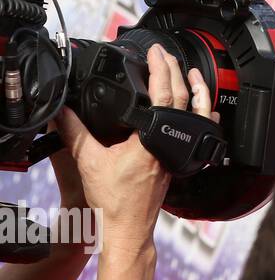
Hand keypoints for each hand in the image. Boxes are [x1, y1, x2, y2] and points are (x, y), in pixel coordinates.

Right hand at [55, 45, 215, 255]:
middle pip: (182, 97)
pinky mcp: (181, 160)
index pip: (163, 93)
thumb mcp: (88, 161)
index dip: (159, 68)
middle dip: (175, 71)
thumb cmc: (114, 201)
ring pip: (197, 113)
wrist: (128, 227)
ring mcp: (180, 151)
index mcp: (152, 137)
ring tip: (193, 73)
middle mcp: (172, 142)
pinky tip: (205, 109)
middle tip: (167, 54)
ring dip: (196, 90)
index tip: (154, 52)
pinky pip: (198, 132)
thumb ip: (76, 132)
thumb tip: (63, 111)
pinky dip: (202, 115)